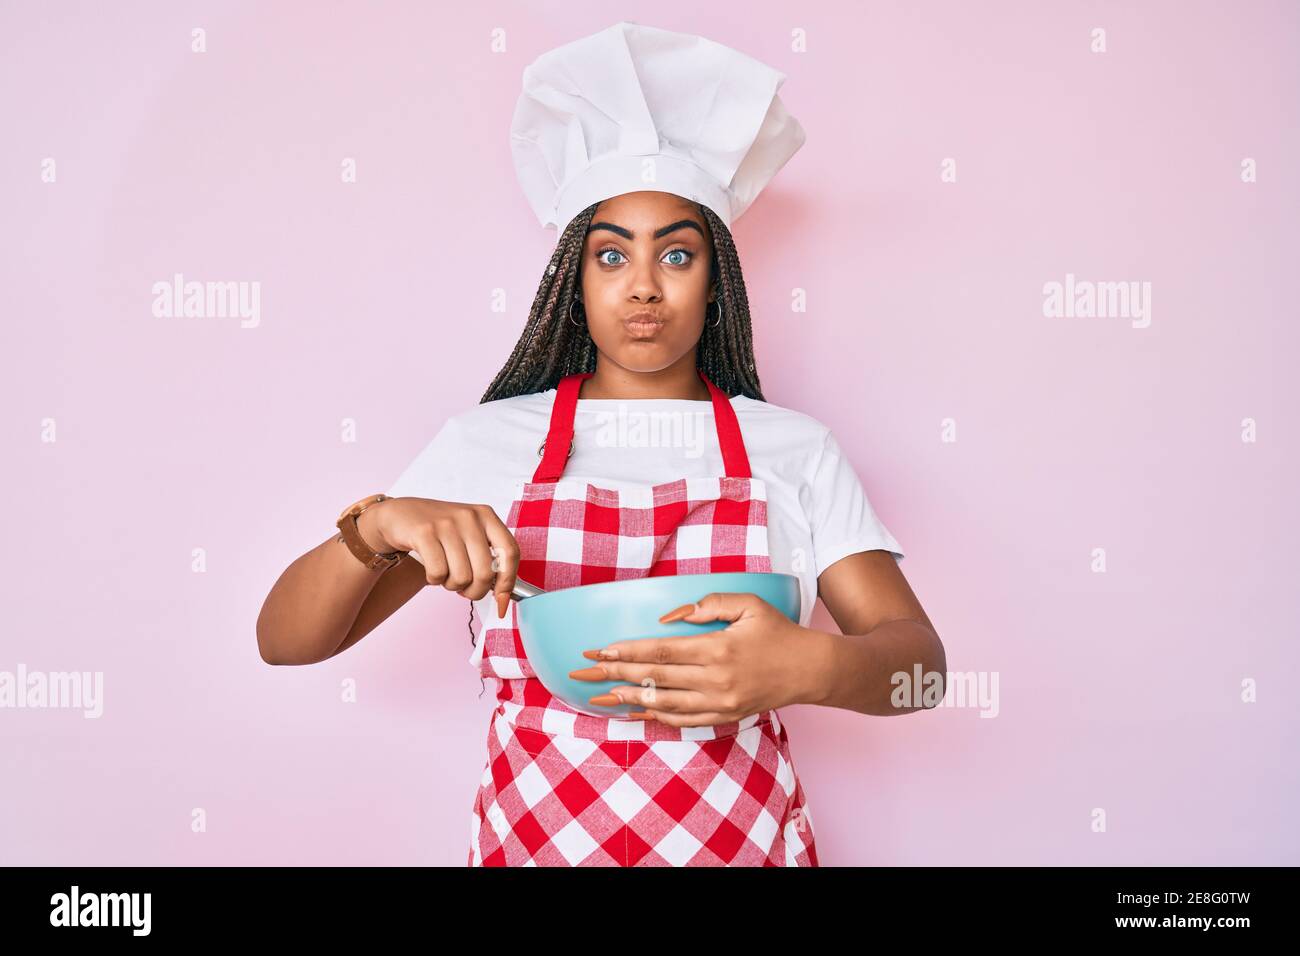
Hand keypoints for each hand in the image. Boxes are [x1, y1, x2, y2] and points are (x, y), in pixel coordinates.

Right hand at [363, 497, 518, 615]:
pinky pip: (438, 573)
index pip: (510, 552)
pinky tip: (431, 569)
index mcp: (486, 516)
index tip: (502, 601)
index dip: (508, 581)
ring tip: (445, 573)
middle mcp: (469, 517)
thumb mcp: (469, 536)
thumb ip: (489, 559)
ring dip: (452, 585)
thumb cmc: (440, 531)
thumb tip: (504, 596)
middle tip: (465, 590)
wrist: (400, 516)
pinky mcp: (424, 533)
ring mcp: (447, 523)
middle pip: (485, 572)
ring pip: (462, 577)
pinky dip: (434, 580)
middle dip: (475, 591)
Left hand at [569, 592, 817, 727]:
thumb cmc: (778, 631)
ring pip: (664, 704)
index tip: (600, 648)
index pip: (662, 651)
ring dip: (630, 699)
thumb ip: (709, 604)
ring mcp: (721, 703)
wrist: (810, 670)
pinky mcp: (725, 717)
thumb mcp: (748, 604)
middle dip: (617, 674)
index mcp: (719, 648)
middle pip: (655, 678)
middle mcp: (717, 679)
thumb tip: (669, 616)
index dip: (628, 651)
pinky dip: (656, 716)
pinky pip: (683, 721)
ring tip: (602, 694)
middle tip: (585, 671)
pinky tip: (636, 711)